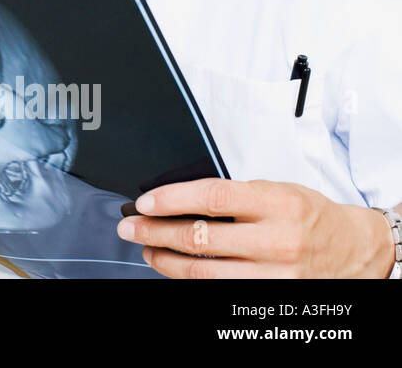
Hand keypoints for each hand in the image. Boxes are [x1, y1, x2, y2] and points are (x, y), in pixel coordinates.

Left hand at [116, 178, 397, 277]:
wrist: (354, 249)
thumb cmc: (309, 215)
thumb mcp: (276, 191)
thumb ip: (232, 195)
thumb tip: (176, 199)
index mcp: (277, 203)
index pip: (211, 196)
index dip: (171, 199)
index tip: (144, 202)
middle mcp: (276, 240)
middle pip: (200, 237)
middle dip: (155, 231)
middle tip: (131, 227)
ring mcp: (274, 273)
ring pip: (204, 270)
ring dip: (166, 259)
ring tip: (146, 249)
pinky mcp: (271, 295)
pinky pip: (219, 288)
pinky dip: (190, 279)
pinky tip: (174, 268)